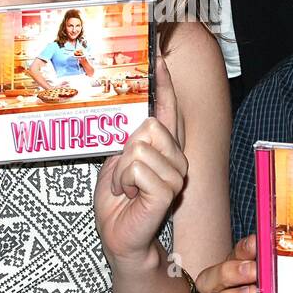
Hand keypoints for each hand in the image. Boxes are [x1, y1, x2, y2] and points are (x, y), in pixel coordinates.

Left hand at [94, 54, 186, 268]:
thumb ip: (128, 139)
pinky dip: (124, 181)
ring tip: (126, 189)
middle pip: (148, 126)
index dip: (164, 81)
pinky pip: (137, 166)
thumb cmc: (118, 204)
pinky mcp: (168, 189)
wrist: (120, 240)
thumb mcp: (118, 163)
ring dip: (121, 171)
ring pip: (138, 148)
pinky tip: (131, 196)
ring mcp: (175, 173)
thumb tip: (133, 114)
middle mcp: (175, 157)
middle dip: (125, 151)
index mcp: (162, 147)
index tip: (158, 52)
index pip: (167, 107)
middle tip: (124, 177)